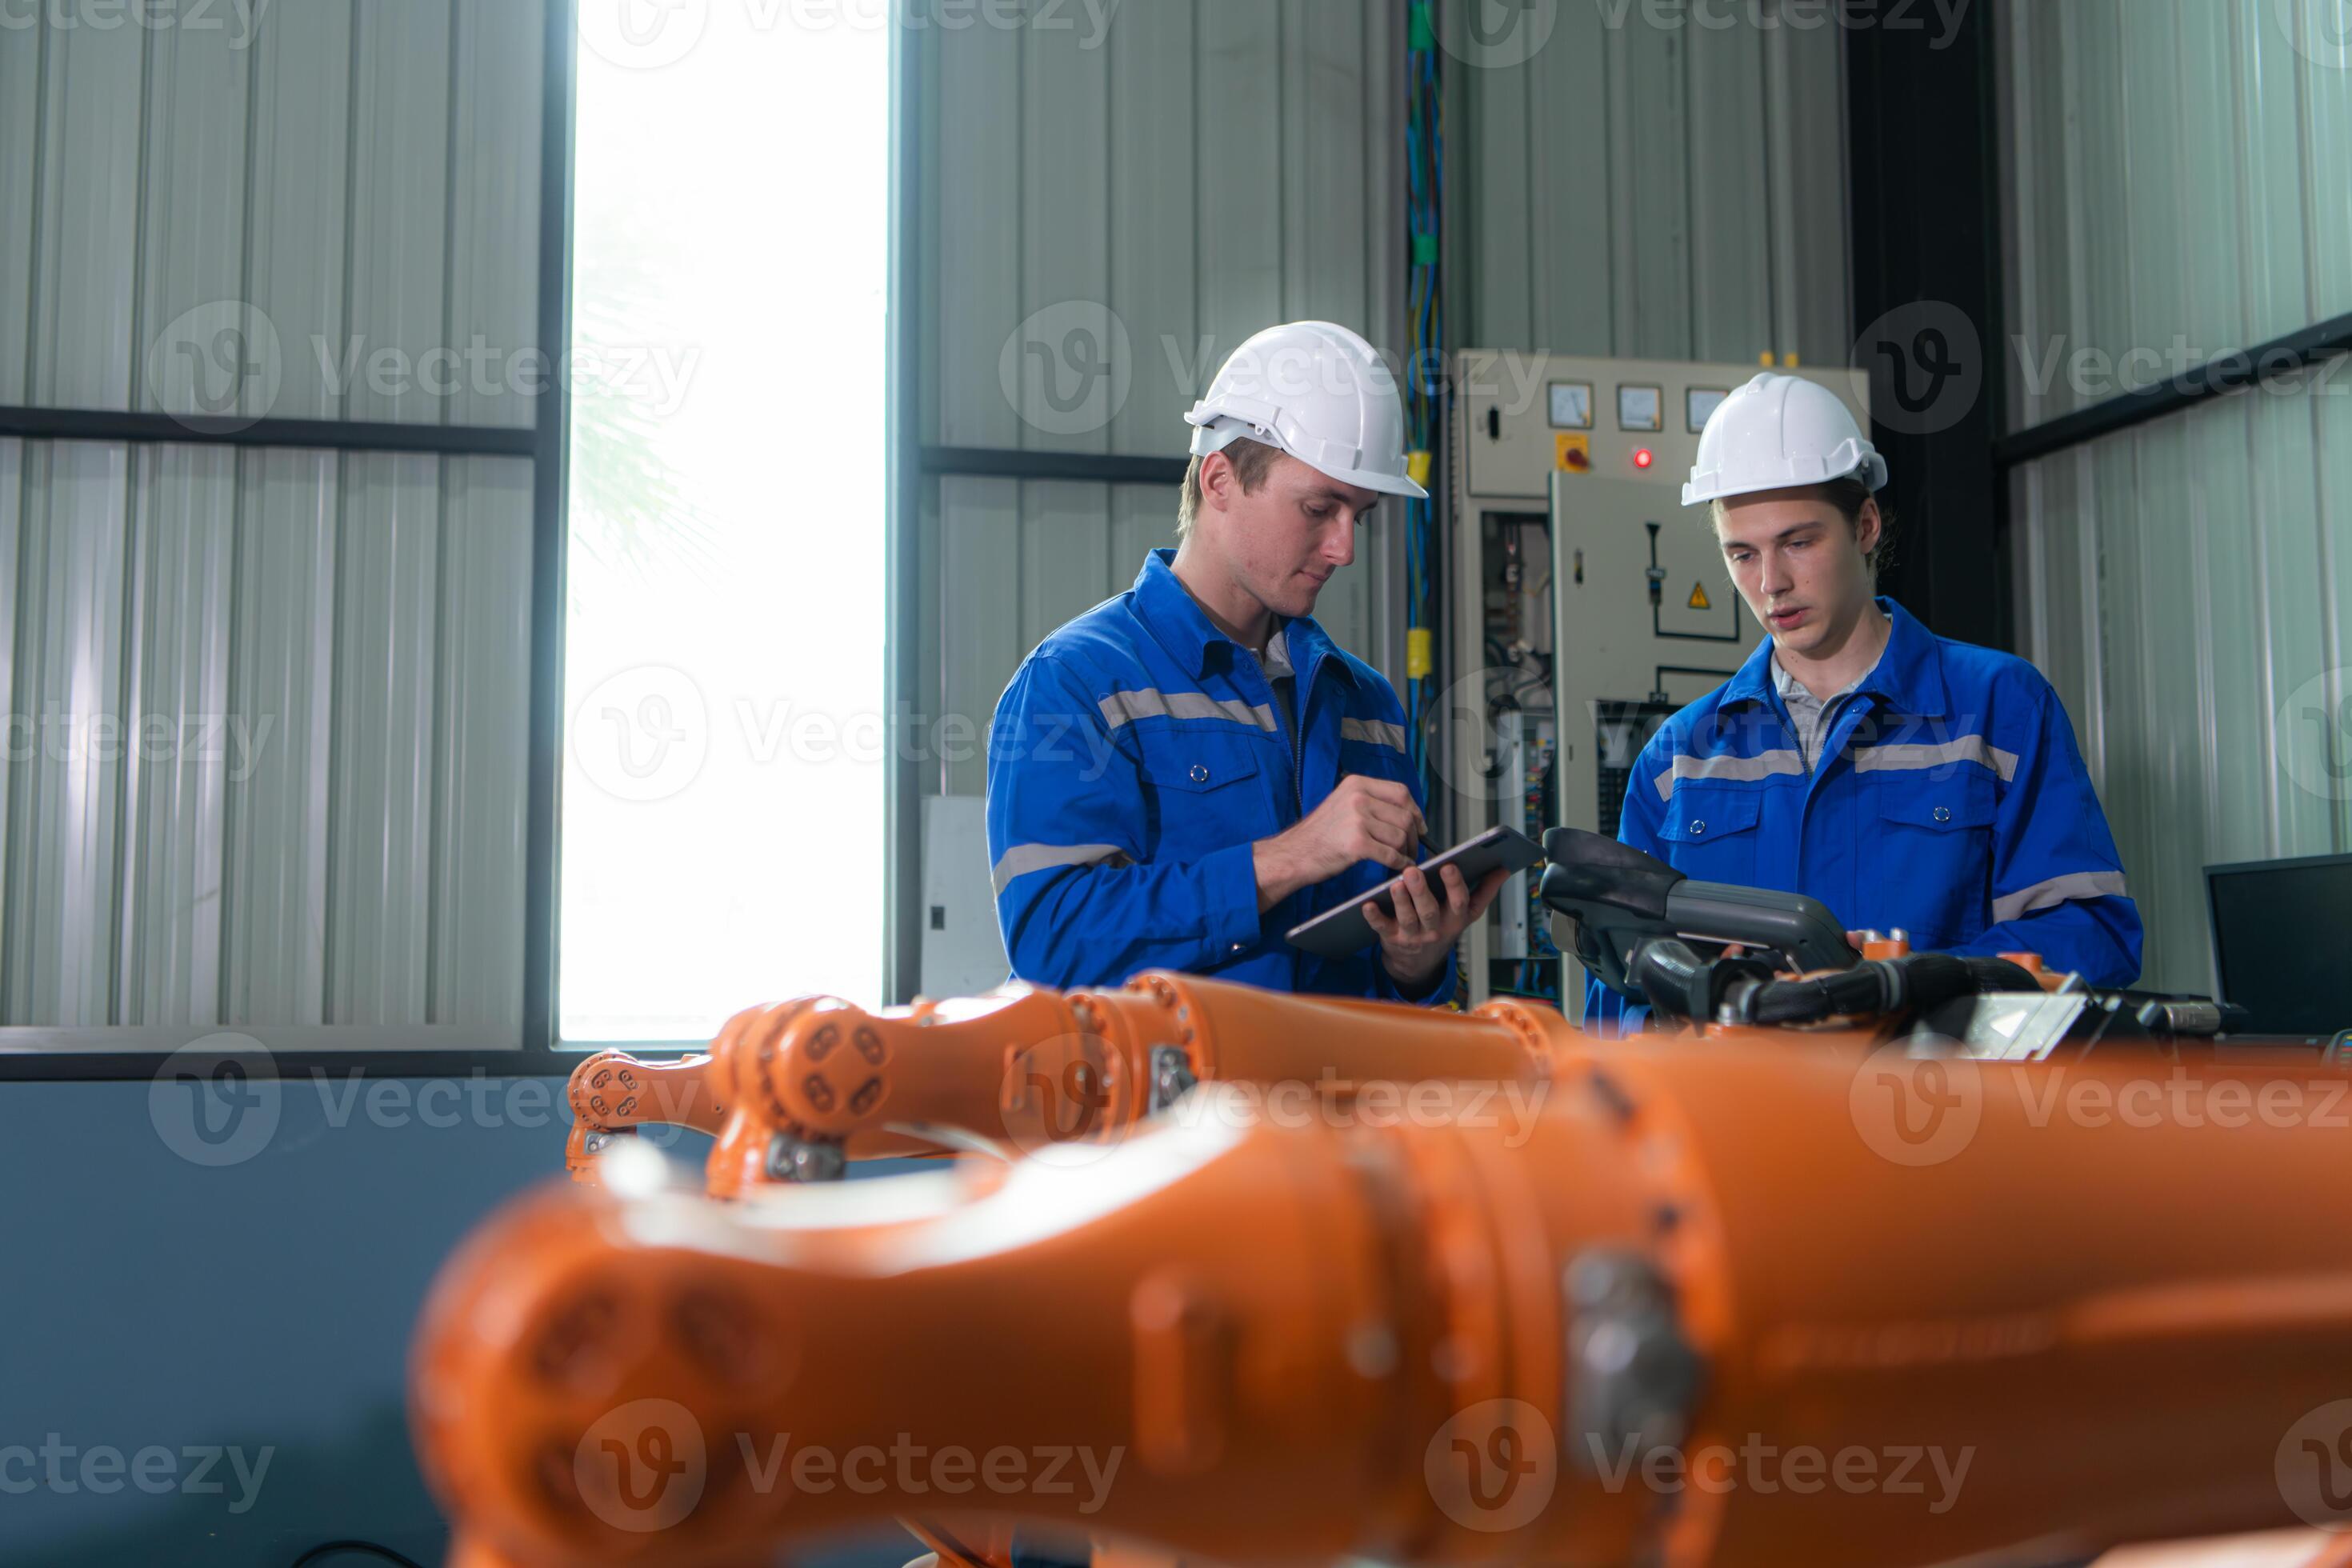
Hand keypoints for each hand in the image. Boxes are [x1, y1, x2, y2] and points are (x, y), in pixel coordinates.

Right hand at [1253, 774, 1424, 909]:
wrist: (1294, 854)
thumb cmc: (1319, 834)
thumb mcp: (1342, 804)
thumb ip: (1370, 802)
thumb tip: (1405, 812)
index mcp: (1356, 784)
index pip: (1400, 791)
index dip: (1416, 810)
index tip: (1419, 824)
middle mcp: (1358, 797)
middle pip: (1404, 814)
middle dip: (1414, 834)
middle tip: (1413, 847)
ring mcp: (1357, 819)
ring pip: (1400, 834)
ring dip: (1407, 850)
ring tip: (1404, 858)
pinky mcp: (1357, 843)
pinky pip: (1391, 854)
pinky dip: (1400, 863)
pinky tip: (1399, 866)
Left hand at [1367, 864, 1507, 989]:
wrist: (1419, 962)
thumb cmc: (1444, 926)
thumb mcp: (1467, 913)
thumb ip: (1485, 889)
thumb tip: (1505, 868)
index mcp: (1455, 918)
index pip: (1458, 901)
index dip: (1454, 885)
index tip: (1449, 866)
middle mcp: (1435, 929)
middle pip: (1429, 910)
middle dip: (1421, 891)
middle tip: (1413, 871)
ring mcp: (1413, 936)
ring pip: (1407, 918)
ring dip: (1401, 901)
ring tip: (1395, 884)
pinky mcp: (1391, 939)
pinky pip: (1381, 928)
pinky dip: (1374, 917)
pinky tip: (1367, 905)